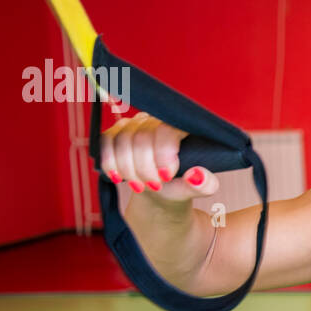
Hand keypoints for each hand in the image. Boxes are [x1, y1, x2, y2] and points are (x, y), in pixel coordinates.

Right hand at [99, 112, 217, 200]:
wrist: (160, 191)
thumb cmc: (180, 185)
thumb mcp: (195, 189)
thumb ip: (204, 185)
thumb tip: (197, 175)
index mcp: (181, 126)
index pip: (167, 130)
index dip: (163, 154)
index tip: (166, 176)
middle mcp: (156, 119)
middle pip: (141, 138)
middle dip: (144, 169)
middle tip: (154, 186)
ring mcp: (134, 124)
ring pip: (122, 140)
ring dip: (128, 169)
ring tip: (140, 185)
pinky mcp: (115, 132)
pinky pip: (106, 141)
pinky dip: (110, 162)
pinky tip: (118, 177)